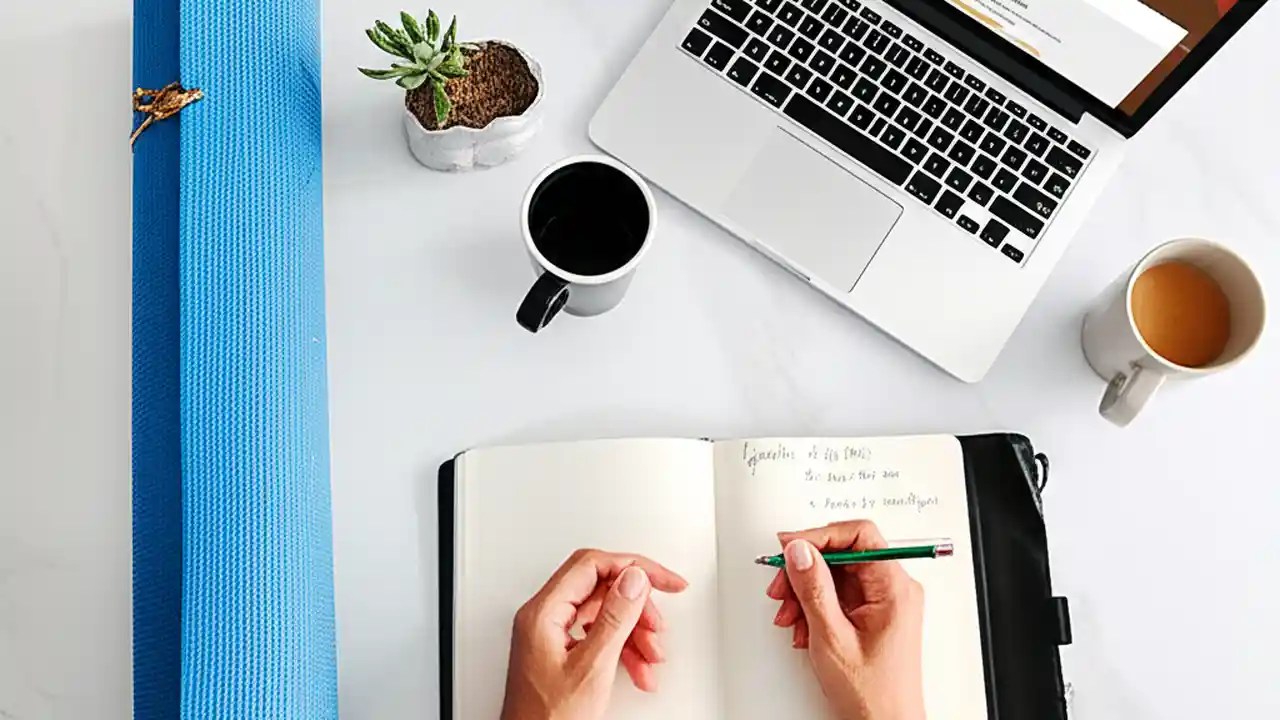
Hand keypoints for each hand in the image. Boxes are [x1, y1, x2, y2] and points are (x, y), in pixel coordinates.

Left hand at [501, 549, 688, 719]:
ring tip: (650, 657)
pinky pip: (595, 635)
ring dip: (633, 633)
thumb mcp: (591, 667)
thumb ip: (614, 619)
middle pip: (599, 588)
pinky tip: (636, 666)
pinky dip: (621, 648)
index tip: (662, 580)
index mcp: (543, 613)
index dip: (633, 567)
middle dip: (636, 607)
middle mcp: (542, 617)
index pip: (592, 565)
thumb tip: (633, 578)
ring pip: (601, 614)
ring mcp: (549, 634)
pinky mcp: (558, 651)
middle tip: (657, 626)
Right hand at [766, 520, 925, 719]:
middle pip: (842, 555)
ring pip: (835, 576)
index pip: (859, 535)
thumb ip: (814, 588)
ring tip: (790, 616)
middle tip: (781, 586)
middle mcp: (893, 590)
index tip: (792, 545)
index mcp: (894, 587)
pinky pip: (837, 597)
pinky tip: (803, 628)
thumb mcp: (832, 637)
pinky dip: (814, 608)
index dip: (820, 536)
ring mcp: (882, 603)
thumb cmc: (873, 694)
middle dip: (806, 570)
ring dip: (805, 593)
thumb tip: (800, 551)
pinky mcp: (871, 616)